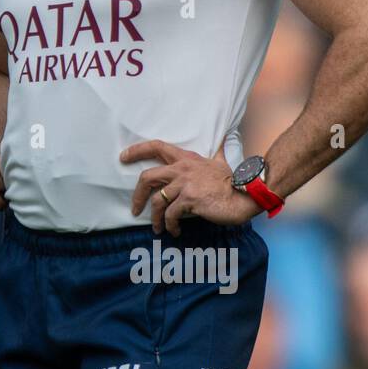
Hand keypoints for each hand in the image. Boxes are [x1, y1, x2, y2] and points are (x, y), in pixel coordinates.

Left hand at [120, 134, 262, 236]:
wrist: (244, 196)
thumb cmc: (232, 181)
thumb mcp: (220, 162)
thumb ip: (217, 151)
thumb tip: (224, 138)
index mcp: (186, 159)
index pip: (156, 146)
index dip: (137, 150)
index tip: (123, 157)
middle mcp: (182, 169)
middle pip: (147, 178)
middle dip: (138, 196)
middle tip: (135, 209)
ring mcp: (185, 184)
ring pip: (158, 201)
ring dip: (155, 218)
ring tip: (158, 228)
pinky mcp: (189, 200)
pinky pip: (171, 214)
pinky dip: (170, 225)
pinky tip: (174, 231)